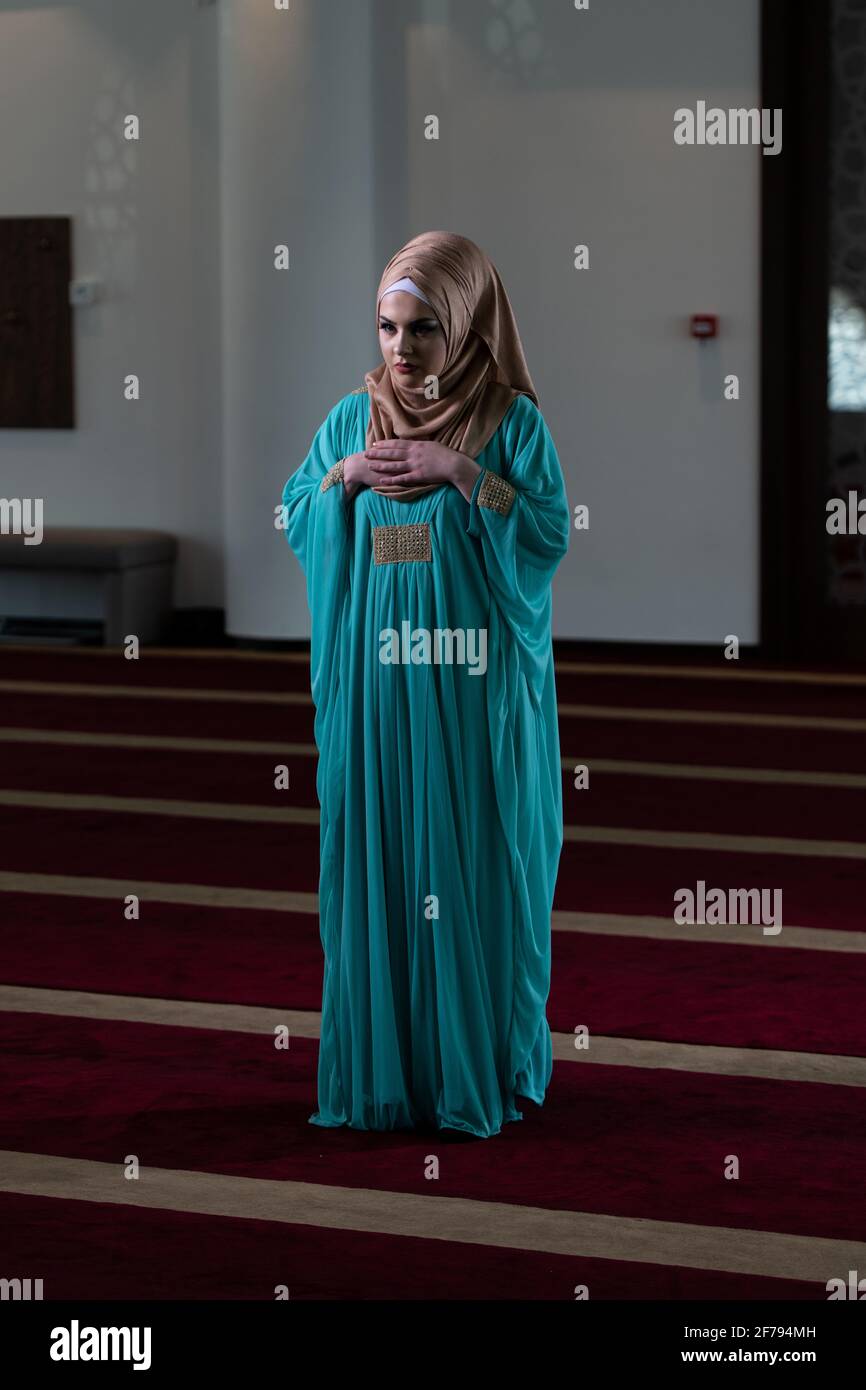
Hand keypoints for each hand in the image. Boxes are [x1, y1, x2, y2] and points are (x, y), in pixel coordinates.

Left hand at [362, 440, 480, 499]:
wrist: (454, 464)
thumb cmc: (445, 455)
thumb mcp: (431, 445)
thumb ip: (420, 445)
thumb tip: (413, 444)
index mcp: (416, 445)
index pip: (397, 443)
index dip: (385, 444)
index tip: (375, 444)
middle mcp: (413, 454)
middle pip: (392, 453)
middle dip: (378, 453)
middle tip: (366, 453)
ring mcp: (415, 465)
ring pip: (394, 465)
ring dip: (381, 465)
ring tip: (370, 465)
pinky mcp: (418, 476)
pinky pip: (402, 478)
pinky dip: (391, 479)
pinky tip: (382, 480)